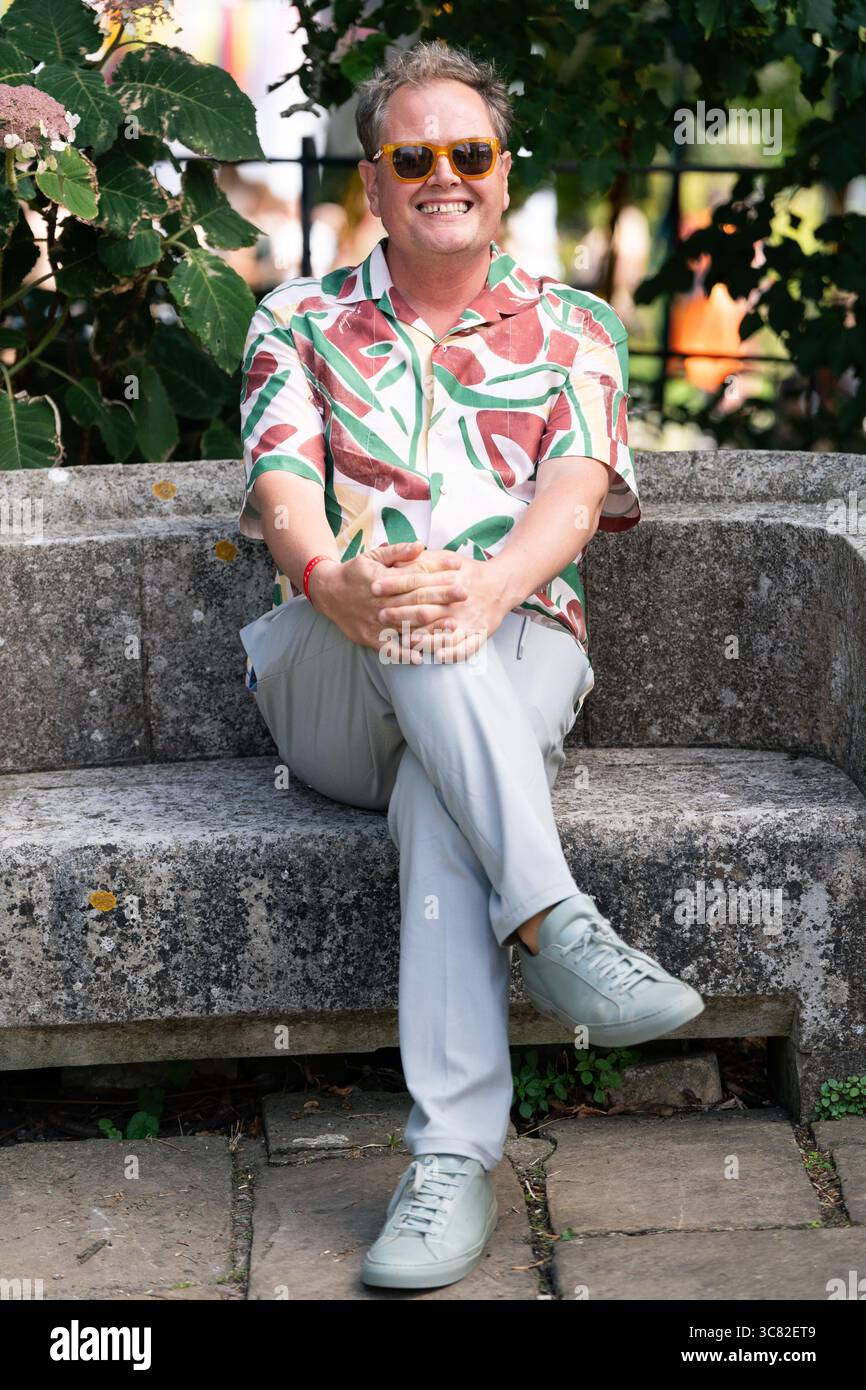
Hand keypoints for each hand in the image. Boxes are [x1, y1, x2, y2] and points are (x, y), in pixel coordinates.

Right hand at [310, 540, 467, 660]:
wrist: (327, 592)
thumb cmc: (354, 572)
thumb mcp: (373, 556)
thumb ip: (397, 551)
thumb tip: (421, 545)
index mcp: (384, 580)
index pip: (416, 576)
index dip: (438, 573)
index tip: (458, 570)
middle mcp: (381, 602)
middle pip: (416, 599)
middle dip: (442, 597)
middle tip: (465, 595)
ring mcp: (375, 622)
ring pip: (406, 625)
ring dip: (430, 627)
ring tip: (453, 627)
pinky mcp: (369, 638)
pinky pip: (388, 648)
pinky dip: (404, 654)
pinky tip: (421, 658)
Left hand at [375, 551, 512, 662]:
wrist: (502, 584)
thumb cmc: (468, 572)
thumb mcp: (446, 559)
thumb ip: (422, 560)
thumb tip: (395, 561)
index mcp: (449, 579)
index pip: (416, 581)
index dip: (394, 584)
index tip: (373, 586)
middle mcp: (457, 601)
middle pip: (426, 607)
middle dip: (402, 612)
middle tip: (380, 615)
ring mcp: (468, 619)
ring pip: (443, 630)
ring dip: (424, 636)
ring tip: (404, 639)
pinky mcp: (479, 634)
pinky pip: (466, 647)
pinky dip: (452, 652)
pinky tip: (438, 656)